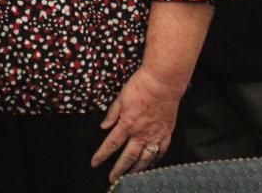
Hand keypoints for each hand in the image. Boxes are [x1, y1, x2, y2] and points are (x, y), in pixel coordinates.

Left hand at [90, 65, 184, 181]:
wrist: (162, 83)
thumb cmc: (140, 87)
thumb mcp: (120, 98)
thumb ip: (112, 114)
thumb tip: (104, 126)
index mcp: (127, 124)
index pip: (111, 144)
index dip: (102, 155)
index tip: (95, 163)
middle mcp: (141, 133)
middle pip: (128, 157)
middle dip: (119, 170)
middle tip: (113, 179)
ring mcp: (155, 134)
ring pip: (145, 158)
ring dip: (137, 169)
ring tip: (131, 176)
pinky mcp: (166, 133)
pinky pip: (161, 151)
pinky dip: (155, 160)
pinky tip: (151, 164)